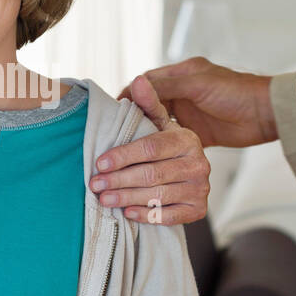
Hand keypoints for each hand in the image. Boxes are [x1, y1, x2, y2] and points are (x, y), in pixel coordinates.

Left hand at [89, 73, 210, 224]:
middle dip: (119, 180)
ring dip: (127, 198)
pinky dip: (147, 216)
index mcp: (187, 139)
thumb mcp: (159, 124)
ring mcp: (200, 188)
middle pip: (152, 174)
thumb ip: (148, 104)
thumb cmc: (166, 147)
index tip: (99, 163)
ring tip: (104, 200)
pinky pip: (170, 216)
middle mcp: (199, 163)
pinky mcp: (199, 210)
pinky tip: (127, 213)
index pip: (150, 148)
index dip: (123, 156)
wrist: (189, 173)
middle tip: (95, 185)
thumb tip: (138, 80)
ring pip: (158, 196)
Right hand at [126, 56, 276, 148]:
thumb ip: (166, 87)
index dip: (128, 97)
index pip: (144, 84)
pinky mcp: (194, 133)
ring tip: (126, 146)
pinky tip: (147, 155)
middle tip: (115, 134)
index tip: (114, 113)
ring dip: (143, 133)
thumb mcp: (198, 85)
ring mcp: (187, 113)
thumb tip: (134, 84)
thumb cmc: (236, 92)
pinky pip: (170, 138)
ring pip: (156, 123)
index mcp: (179, 75)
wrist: (267, 114)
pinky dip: (159, 145)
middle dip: (132, 118)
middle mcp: (180, 93)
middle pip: (147, 105)